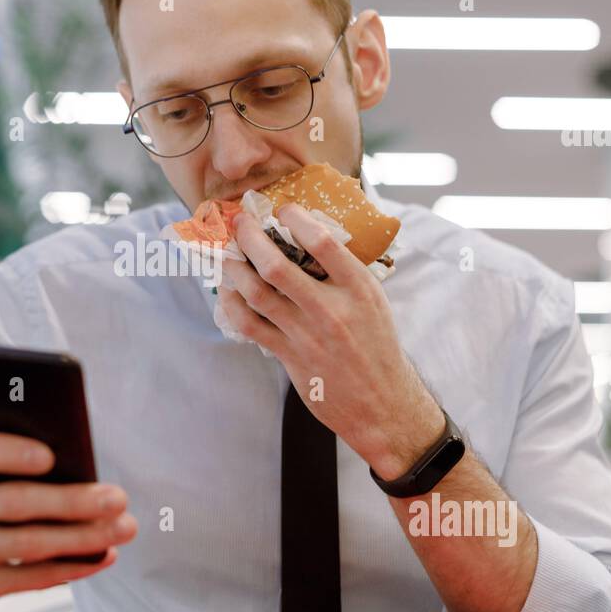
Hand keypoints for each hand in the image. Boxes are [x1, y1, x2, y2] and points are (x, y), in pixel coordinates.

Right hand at [0, 428, 137, 611]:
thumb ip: (4, 458)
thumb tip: (78, 467)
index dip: (10, 453)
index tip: (51, 457)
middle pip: (16, 502)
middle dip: (74, 502)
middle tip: (118, 498)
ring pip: (29, 545)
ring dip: (85, 538)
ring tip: (123, 528)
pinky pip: (30, 578)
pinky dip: (72, 566)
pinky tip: (100, 554)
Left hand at [217, 203, 445, 479]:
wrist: (383, 403)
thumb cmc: (377, 345)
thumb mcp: (374, 301)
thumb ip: (344, 272)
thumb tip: (308, 237)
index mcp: (359, 288)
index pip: (323, 241)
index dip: (296, 218)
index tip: (282, 208)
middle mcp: (331, 309)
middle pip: (276, 266)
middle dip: (250, 238)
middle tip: (240, 223)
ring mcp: (307, 335)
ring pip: (256, 293)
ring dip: (235, 268)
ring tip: (228, 254)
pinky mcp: (290, 356)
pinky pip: (250, 324)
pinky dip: (233, 303)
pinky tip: (229, 291)